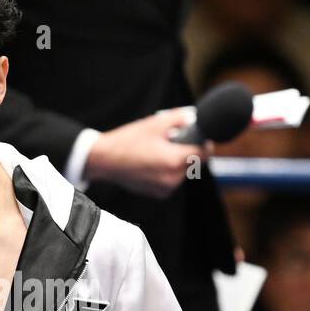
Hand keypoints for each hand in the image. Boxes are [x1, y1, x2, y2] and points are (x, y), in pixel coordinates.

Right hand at [83, 109, 202, 197]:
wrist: (105, 161)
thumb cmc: (127, 141)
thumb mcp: (155, 124)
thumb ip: (179, 118)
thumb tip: (194, 117)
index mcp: (174, 161)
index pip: (204, 154)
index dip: (204, 143)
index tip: (199, 136)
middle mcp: (172, 178)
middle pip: (195, 163)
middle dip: (189, 151)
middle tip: (175, 140)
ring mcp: (166, 188)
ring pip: (183, 172)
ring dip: (179, 161)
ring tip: (160, 150)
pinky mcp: (159, 193)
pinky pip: (173, 180)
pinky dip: (169, 171)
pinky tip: (154, 161)